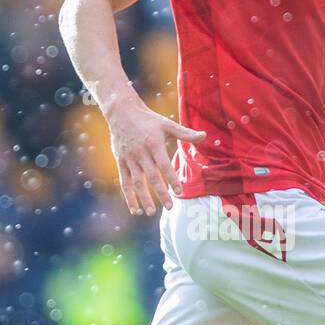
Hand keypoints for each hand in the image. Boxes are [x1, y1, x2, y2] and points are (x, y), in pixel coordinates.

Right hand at [106, 94, 204, 215]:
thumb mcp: (167, 124)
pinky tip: (135, 210)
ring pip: (136, 182)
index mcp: (154, 144)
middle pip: (151, 176)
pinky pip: (124, 182)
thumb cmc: (148, 120)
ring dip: (144, 198)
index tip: (180, 191)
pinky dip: (129, 197)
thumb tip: (204, 136)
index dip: (172, 178)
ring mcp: (129, 159)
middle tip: (170, 207)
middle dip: (160, 193)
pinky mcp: (121, 162)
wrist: (122, 112)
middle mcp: (141, 153)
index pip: (164, 164)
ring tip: (151, 212)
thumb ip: (185, 133)